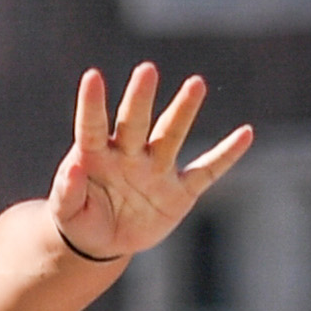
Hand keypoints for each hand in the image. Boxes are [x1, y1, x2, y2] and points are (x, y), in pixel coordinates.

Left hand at [49, 63, 253, 261]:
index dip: (92, 103)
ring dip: (183, 111)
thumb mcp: (66, 211)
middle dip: (141, 98)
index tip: (92, 76)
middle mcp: (128, 154)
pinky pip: (206, 170)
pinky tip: (245, 134)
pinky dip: (226, 155)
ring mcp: (156, 169)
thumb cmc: (79, 218)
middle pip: (135, 122)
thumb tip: (74, 166)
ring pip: (170, 134)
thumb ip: (67, 190)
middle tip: (146, 69)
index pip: (92, 125)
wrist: (103, 240)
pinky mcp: (179, 191)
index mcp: (95, 155)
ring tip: (196, 84)